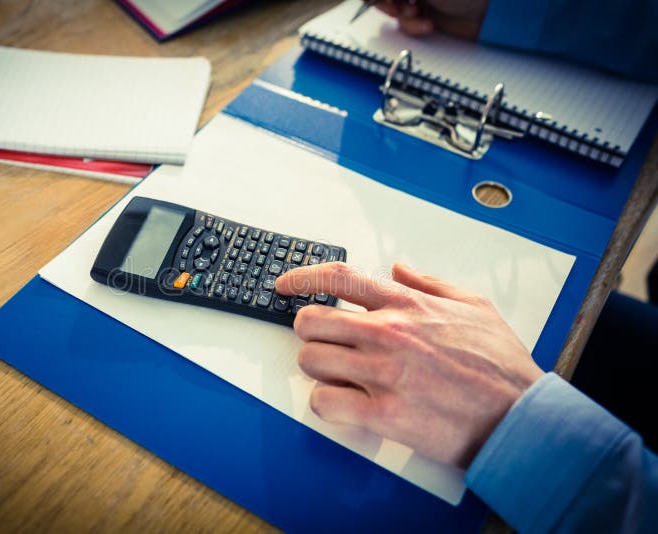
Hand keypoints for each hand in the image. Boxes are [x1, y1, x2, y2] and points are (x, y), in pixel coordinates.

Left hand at [275, 262, 543, 468]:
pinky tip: (347, 404)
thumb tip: (399, 268)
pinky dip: (327, 404)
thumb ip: (430, 283)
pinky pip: (324, 403)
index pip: (339, 278)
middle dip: (310, 332)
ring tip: (342, 377)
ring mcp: (383, 373)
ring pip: (311, 361)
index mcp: (406, 305)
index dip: (302, 277)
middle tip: (324, 343)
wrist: (520, 417)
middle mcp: (388, 333)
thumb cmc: (500, 365)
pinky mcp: (382, 414)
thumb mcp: (473, 306)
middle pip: (311, 321)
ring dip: (319, 369)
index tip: (284, 285)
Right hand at [376, 0, 489, 40]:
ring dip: (401, 14)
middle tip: (395, 6)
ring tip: (415, 14)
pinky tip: (427, 24)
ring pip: (391, 7)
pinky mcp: (424, 13)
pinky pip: (405, 23)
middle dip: (386, 1)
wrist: (491, 11)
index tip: (377, 1)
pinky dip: (413, 26)